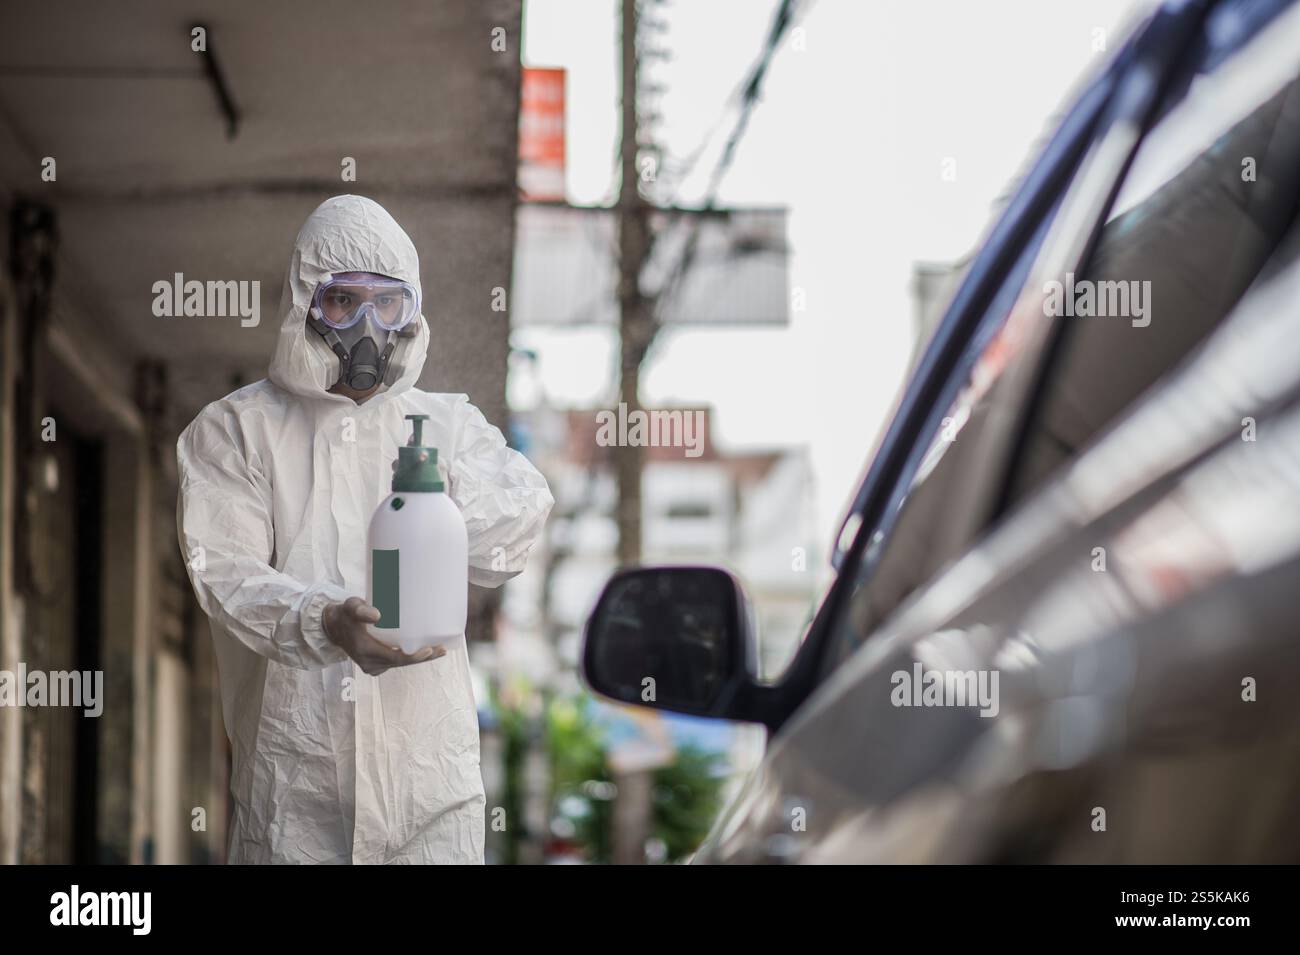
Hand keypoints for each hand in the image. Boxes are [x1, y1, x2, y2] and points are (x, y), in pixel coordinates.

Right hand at [322, 597, 446, 675]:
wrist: (333, 626)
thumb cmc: (345, 614)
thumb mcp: (351, 607)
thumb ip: (361, 610)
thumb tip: (377, 615)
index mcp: (365, 650)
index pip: (395, 658)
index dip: (414, 657)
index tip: (430, 650)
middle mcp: (369, 662)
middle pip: (401, 663)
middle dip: (423, 658)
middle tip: (442, 649)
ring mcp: (371, 666)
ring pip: (399, 664)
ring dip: (418, 658)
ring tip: (438, 649)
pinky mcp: (373, 665)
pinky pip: (394, 663)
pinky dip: (407, 657)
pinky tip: (422, 650)